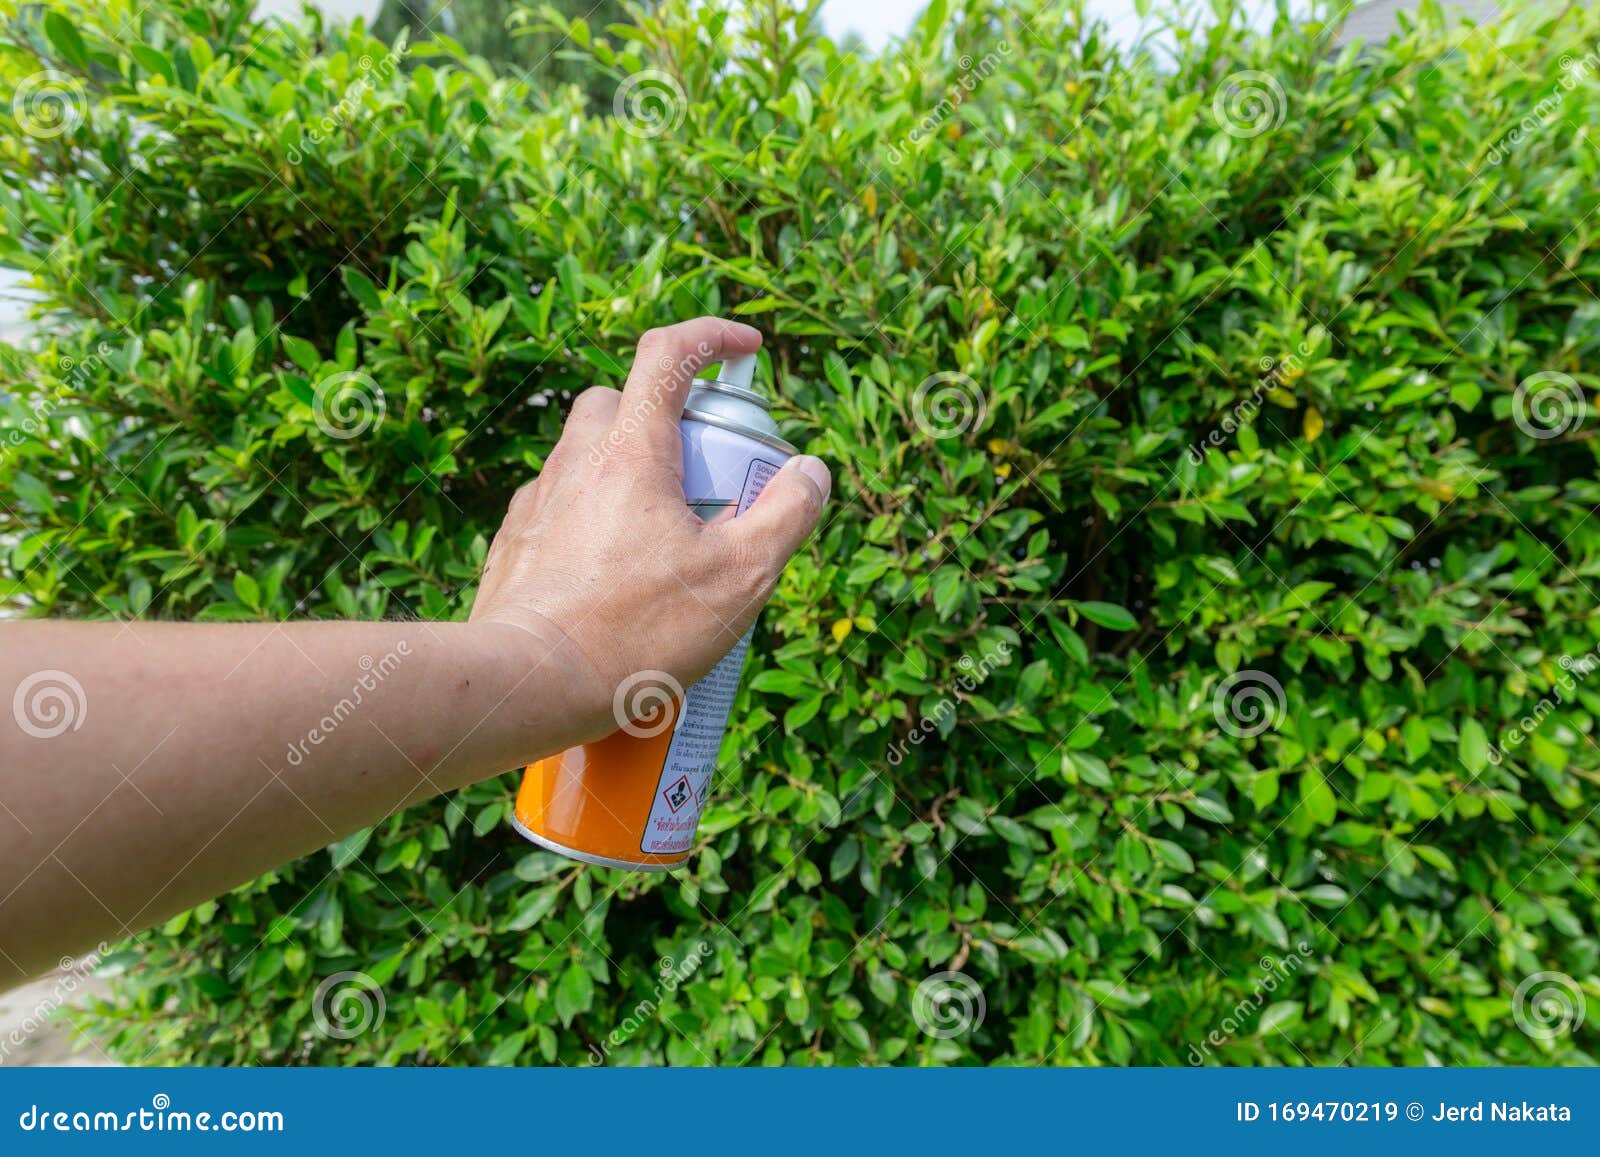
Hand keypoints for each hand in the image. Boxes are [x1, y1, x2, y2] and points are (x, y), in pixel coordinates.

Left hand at [471, 317, 830, 740]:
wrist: (526, 685)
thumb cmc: (635, 630)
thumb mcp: (739, 577)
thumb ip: (785, 514)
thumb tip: (810, 472)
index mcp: (631, 450)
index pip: (670, 353)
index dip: (713, 338)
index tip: (747, 352)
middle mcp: (575, 460)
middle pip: (621, 402)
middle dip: (667, 418)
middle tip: (705, 474)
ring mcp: (537, 502)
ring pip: (587, 457)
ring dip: (629, 474)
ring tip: (664, 540)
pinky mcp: (515, 544)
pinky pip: (563, 509)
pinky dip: (595, 520)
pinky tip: (616, 576)